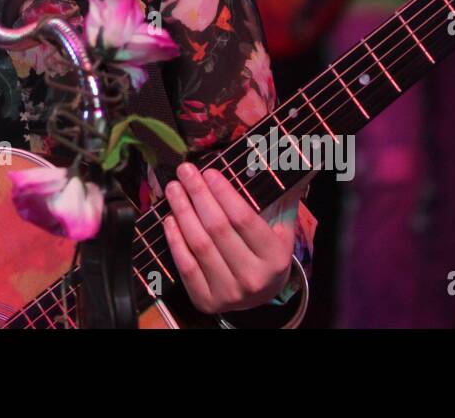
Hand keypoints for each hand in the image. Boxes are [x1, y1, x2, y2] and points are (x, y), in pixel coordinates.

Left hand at [162, 161, 302, 314]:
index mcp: (275, 257)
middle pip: (218, 228)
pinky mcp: (207, 301)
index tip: (209, 172)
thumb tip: (284, 154)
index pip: (244, 219)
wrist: (261, 294)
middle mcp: (253, 278)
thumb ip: (282, 194)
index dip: (223, 193)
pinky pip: (186, 266)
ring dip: (182, 212)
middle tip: (185, 171)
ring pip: (200, 245)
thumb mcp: (282, 226)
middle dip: (198, 194)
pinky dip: (175, 241)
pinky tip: (169, 219)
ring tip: (174, 188)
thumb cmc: (268, 250)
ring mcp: (229, 293)